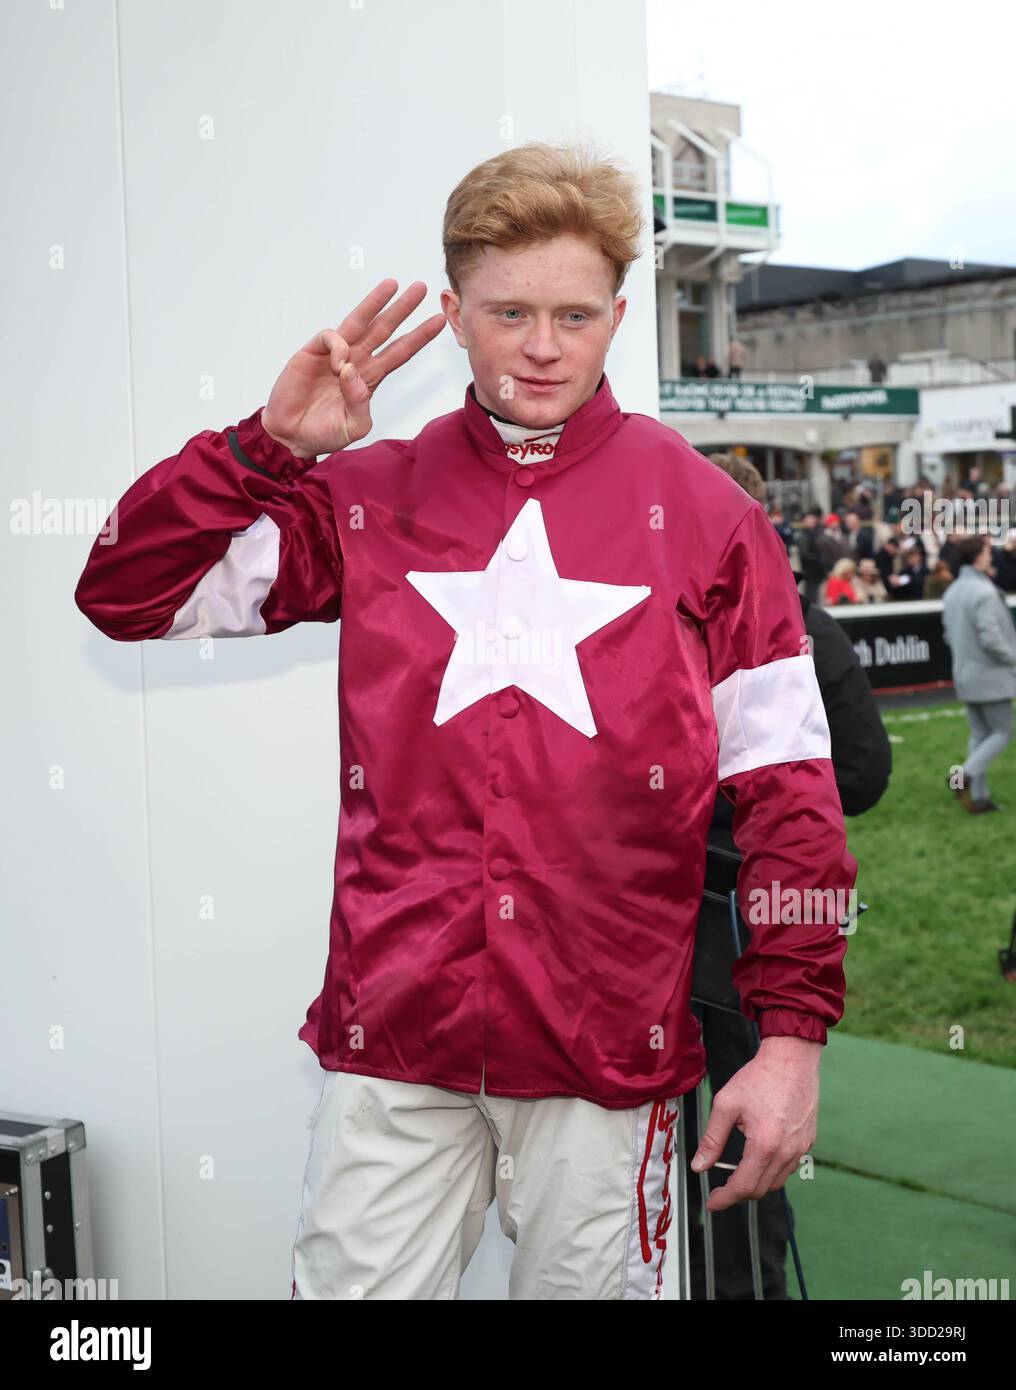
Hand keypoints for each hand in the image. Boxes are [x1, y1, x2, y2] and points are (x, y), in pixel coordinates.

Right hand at [261, 279, 446, 456]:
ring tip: (392, 285)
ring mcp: (335, 355)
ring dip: (375, 303)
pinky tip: (339, 362)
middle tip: (421, 289)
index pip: (399, 352)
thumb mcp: (353, 427)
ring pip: (360, 322)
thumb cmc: (323, 433)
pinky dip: (338, 345)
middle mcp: (356, 362)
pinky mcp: (312, 352)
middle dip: (402, 309)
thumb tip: (353, 373)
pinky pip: (331, 337)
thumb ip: (359, 403)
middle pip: (384, 329)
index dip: (418, 337)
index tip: (438, 321)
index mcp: (370, 378)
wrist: (291, 436)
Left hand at [690, 1035, 820, 1212]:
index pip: (743, 1187)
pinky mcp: (808, 1142)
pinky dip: (771, 1171)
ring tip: (738, 1173)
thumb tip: (699, 1166)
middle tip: (720, 1189)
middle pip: (760, 1190)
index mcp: (765, 1145)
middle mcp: (786, 1153)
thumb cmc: (758, 1078)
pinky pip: (788, 1168)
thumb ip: (712, 1139)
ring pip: (776, 1182)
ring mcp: (801, 1149)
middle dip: (738, 1194)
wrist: (792, 1059)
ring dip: (756, 1183)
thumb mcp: (726, 1105)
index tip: (712, 1203)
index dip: (725, 1199)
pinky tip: (759, 1158)